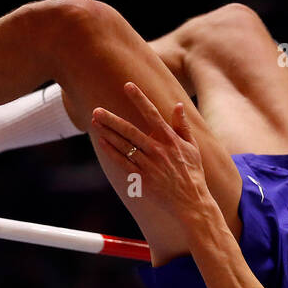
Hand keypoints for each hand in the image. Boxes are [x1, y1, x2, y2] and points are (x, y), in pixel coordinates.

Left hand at [90, 82, 212, 216]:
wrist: (191, 202)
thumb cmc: (193, 174)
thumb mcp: (192, 147)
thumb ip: (183, 126)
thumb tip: (178, 105)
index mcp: (170, 140)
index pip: (152, 114)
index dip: (139, 98)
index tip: (128, 85)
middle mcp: (157, 150)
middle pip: (130, 130)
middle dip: (112, 119)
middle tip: (97, 110)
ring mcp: (148, 165)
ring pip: (123, 145)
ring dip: (108, 133)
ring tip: (95, 122)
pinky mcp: (142, 178)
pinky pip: (123, 162)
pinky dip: (112, 151)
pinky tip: (102, 142)